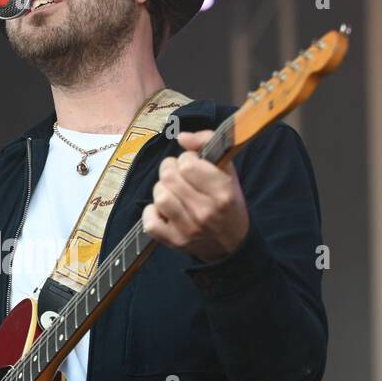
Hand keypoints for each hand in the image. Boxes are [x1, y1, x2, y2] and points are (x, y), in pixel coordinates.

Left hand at [142, 129, 249, 263]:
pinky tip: (163, 211)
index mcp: (222, 192)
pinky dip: (152, 213)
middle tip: (178, 175)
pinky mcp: (174, 242)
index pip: (188, 164)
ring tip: (171, 192)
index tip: (193, 165)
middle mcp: (205, 211)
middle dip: (170, 170)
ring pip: (160, 196)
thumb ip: (207, 144)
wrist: (231, 244)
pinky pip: (150, 222)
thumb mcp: (228, 171)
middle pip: (169, 177)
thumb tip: (181, 137)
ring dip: (161, 189)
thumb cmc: (228, 203)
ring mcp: (188, 229)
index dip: (187, 159)